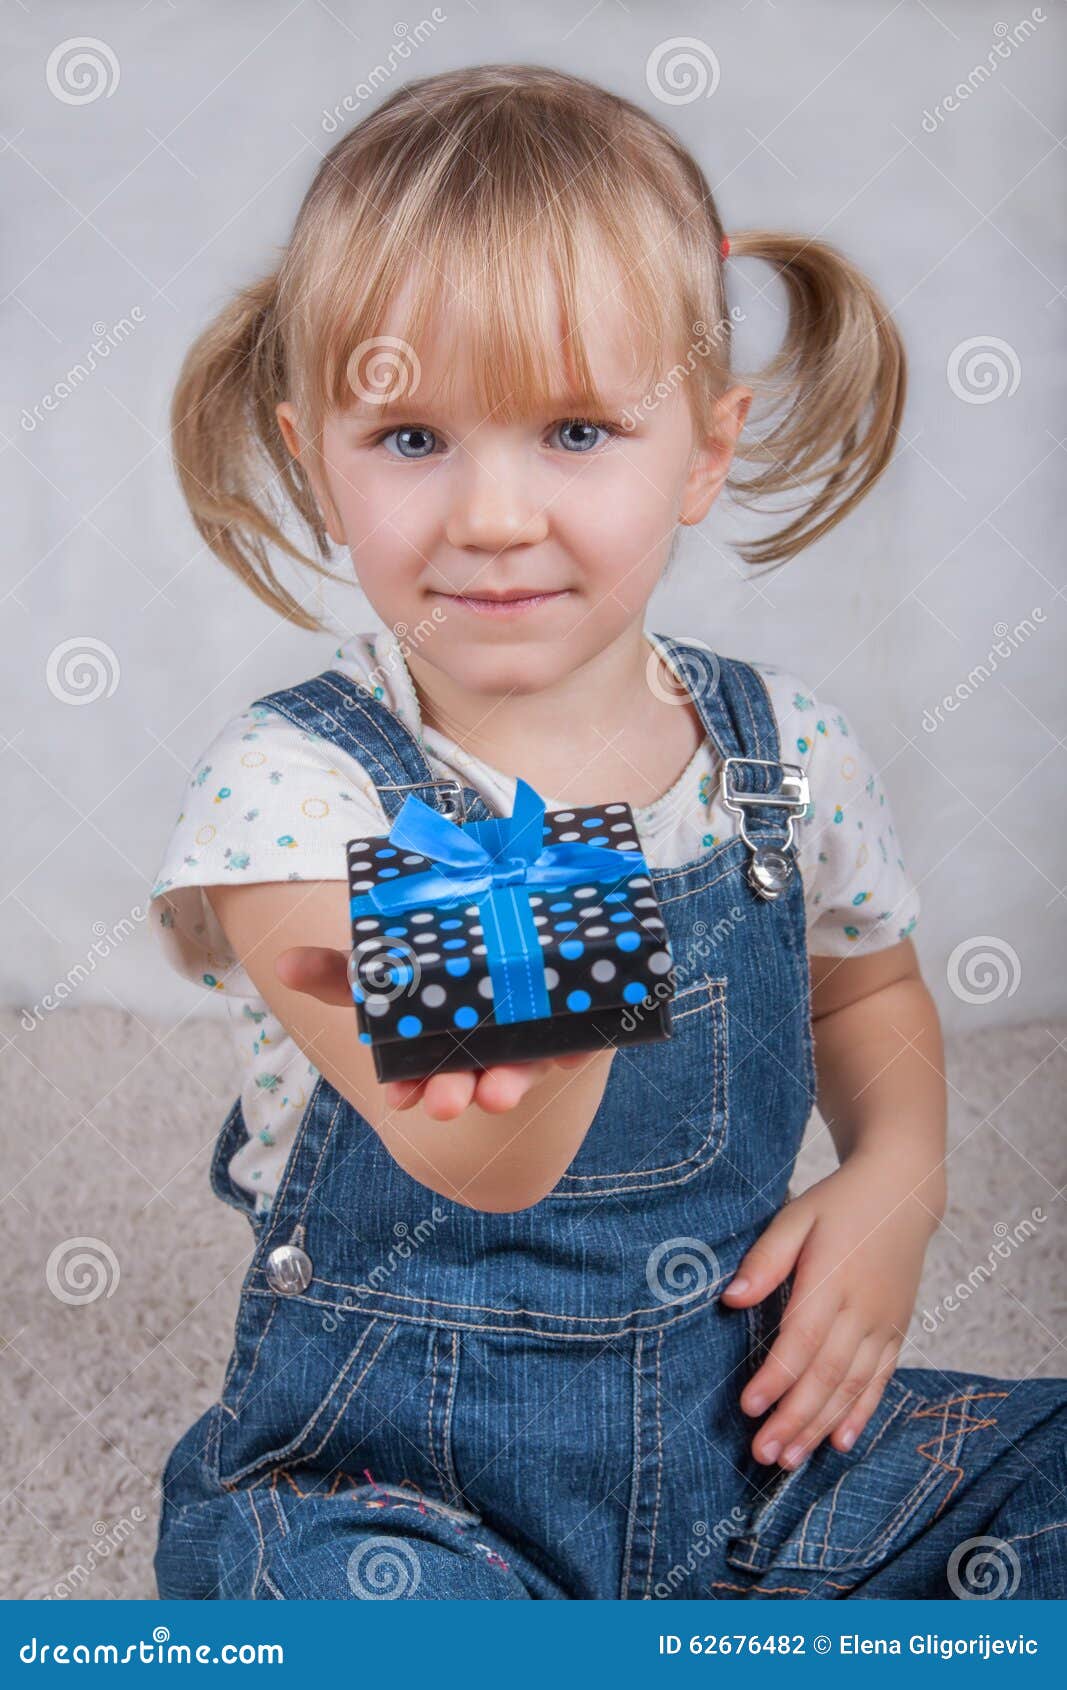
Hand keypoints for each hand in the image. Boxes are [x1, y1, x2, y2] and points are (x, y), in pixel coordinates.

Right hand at [276, 944, 595, 1120]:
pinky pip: (581, 1037)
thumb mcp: (388, 966)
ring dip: (511, 1081)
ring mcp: (533, 1038)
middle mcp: (486, 1051)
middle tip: (448, 1105)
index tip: (399, 1100)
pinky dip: (575, 1045)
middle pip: (473, 1077)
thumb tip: (284, 963)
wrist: (516, 937)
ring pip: (523, 1066)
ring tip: (499, 1094)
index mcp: (438, 1048)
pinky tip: (569, 1052)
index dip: (410, 1087)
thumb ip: (343, 970)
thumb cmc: (442, 971)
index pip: (421, 1076)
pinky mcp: (577, 1020)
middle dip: (459, 1091)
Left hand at [720, 1156, 938, 1468]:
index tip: (748, 1407)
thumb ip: (766, 1258)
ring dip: (820, 1426)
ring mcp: (884, 1324)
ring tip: (789, 1459)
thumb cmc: (839, 1204)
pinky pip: (880, 1381)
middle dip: (793, 1418)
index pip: (802, 1339)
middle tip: (762, 1454)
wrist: (904, 1193)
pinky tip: (839, 1443)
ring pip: (852, 1386)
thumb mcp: (797, 1216)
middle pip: (827, 1373)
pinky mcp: (898, 1332)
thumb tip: (731, 1299)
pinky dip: (860, 1414)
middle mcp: (863, 1308)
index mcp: (832, 1277)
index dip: (776, 1378)